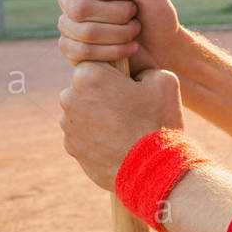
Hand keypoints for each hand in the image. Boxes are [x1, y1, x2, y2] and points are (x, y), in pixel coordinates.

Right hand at [56, 0, 181, 74]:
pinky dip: (115, 50)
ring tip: (135, 30)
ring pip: (85, 32)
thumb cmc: (154, 10)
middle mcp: (70, 3)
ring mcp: (69, 29)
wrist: (164, 46)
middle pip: (78, 9)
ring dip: (121, 33)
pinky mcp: (74, 53)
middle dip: (118, 13)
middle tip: (134, 13)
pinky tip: (129, 47)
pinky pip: (83, 53)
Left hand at [59, 63, 183, 190]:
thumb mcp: (164, 80)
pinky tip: (120, 142)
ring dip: (99, 115)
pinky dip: (98, 136)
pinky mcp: (71, 147)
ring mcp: (67, 125)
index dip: (115, 73)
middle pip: (85, 87)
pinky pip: (83, 134)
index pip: (96, 63)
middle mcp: (69, 98)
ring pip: (83, 111)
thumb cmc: (158, 120)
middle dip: (103, 93)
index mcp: (89, 76)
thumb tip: (134, 75)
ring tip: (126, 128)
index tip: (128, 84)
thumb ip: (143, 68)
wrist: (151, 169)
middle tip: (130, 106)